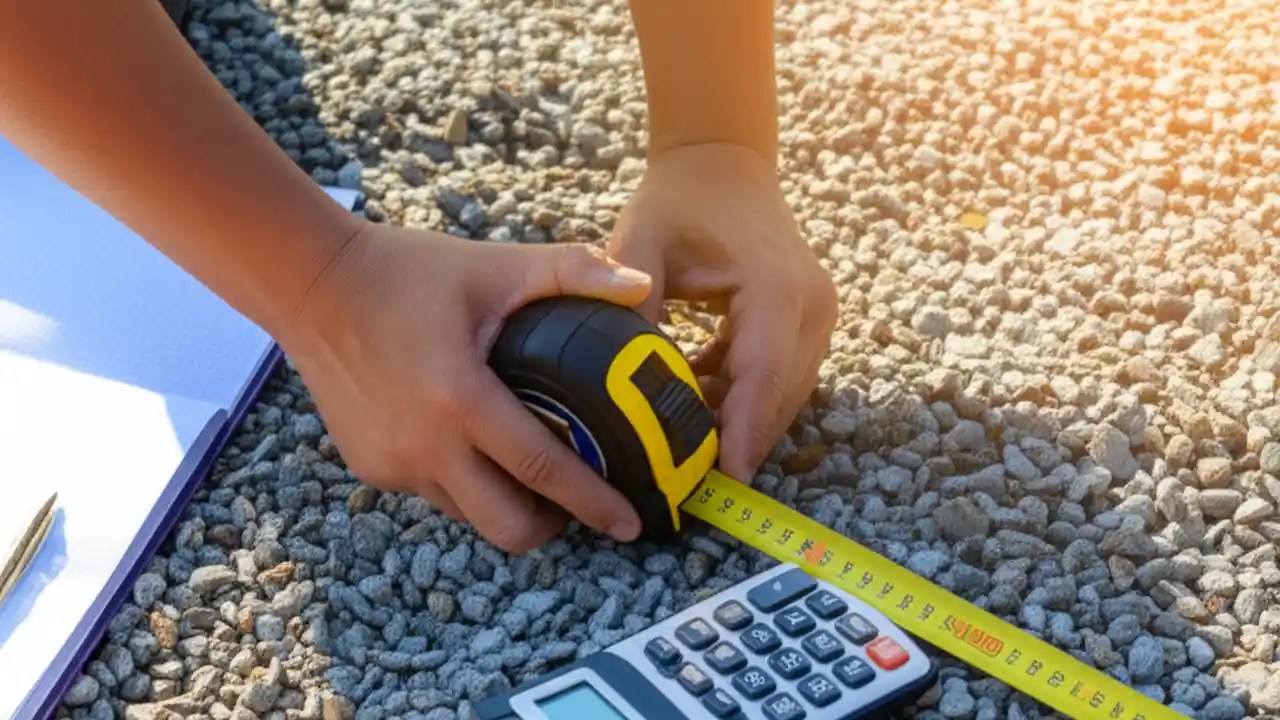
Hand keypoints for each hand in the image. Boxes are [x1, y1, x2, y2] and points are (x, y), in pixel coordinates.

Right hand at [280, 223, 653, 552]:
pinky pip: (432, 494)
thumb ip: (571, 271)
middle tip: (578, 500)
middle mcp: (425, 446)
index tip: (630, 524)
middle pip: (507, 526)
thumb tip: (643, 285)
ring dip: (506, 505)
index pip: (543, 472)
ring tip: (529, 471)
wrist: (310, 286)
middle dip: (553, 525)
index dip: (594, 503)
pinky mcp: (370, 468)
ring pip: (469, 515)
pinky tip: (471, 445)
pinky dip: (463, 483)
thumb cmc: (404, 273)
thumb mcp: (493, 265)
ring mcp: (393, 464)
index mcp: (460, 399)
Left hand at [607, 142, 837, 481]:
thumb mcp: (641, 240)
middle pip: (779, 396)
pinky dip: (737, 396)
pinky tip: (689, 400)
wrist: (723, 163)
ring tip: (677, 441)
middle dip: (737, 440)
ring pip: (782, 394)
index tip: (726, 481)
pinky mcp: (807, 323)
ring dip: (736, 419)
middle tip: (684, 479)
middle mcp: (811, 306)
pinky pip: (776, 378)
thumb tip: (614, 374)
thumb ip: (629, 300)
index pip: (763, 376)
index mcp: (776, 287)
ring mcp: (816, 316)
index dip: (745, 433)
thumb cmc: (680, 198)